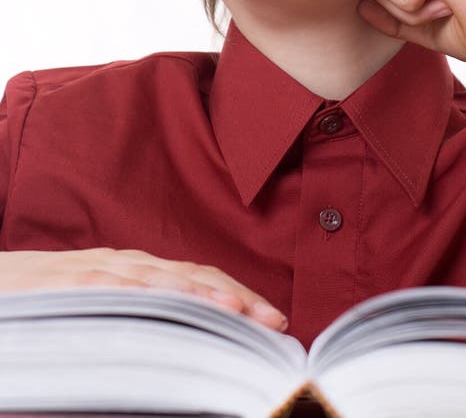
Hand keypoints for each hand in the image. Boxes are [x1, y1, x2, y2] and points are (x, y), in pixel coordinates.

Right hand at [0, 248, 287, 330]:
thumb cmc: (43, 304)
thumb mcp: (96, 308)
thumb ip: (136, 316)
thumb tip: (182, 348)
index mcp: (132, 272)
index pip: (195, 279)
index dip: (237, 295)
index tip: (272, 320)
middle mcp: (122, 266)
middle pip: (191, 276)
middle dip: (237, 296)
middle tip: (275, 320)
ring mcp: (97, 271)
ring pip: (161, 278)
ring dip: (205, 294)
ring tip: (243, 313)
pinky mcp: (70, 283)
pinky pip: (116, 286)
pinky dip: (151, 294)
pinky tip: (179, 305)